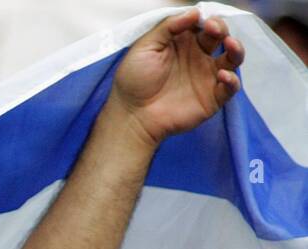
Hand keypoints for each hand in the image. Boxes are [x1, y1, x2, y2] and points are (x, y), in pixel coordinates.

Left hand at [110, 9, 242, 147]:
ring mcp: (206, 77)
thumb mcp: (145, 46)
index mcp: (183, 44)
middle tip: (214, 29)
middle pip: (221, 37)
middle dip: (221, 29)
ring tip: (230, 45)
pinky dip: (232, 80)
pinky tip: (222, 75)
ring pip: (233, 59)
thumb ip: (168, 27)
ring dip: (237, 49)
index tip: (204, 20)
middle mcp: (198, 58)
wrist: (131, 115)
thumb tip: (194, 12)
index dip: (208, 20)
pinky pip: (230, 87)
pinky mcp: (211, 98)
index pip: (204, 25)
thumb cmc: (134, 81)